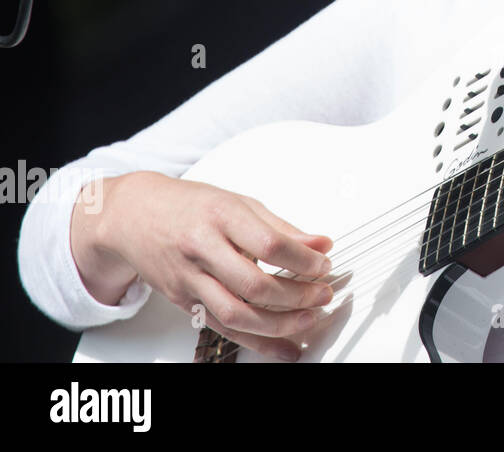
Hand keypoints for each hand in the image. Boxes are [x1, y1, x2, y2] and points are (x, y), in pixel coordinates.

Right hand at [71, 171, 333, 361]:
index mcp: (222, 216)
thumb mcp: (239, 203)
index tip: (324, 265)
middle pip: (254, 284)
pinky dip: (255, 342)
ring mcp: (189, 279)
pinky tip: (282, 347)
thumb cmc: (188, 206)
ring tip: (309, 319)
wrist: (133, 216)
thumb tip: (321, 245)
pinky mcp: (182, 301)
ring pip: (237, 314)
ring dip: (280, 324)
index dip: (304, 260)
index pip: (270, 245)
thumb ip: (281, 227)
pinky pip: (221, 328)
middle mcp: (202, 249)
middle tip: (322, 294)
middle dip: (297, 295)